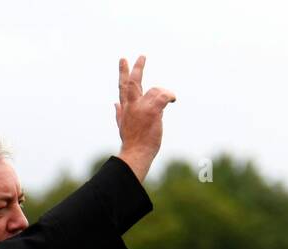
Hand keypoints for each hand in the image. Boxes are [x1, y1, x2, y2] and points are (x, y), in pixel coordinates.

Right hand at [114, 55, 175, 182]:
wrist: (135, 153)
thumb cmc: (132, 143)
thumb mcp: (122, 125)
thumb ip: (119, 113)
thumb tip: (114, 104)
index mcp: (125, 108)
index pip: (123, 87)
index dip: (123, 72)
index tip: (124, 60)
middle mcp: (132, 105)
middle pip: (132, 82)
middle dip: (137, 68)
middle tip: (142, 56)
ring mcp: (141, 107)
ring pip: (154, 90)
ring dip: (163, 93)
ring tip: (170, 98)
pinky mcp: (152, 111)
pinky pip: (163, 96)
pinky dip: (169, 95)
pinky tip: (173, 99)